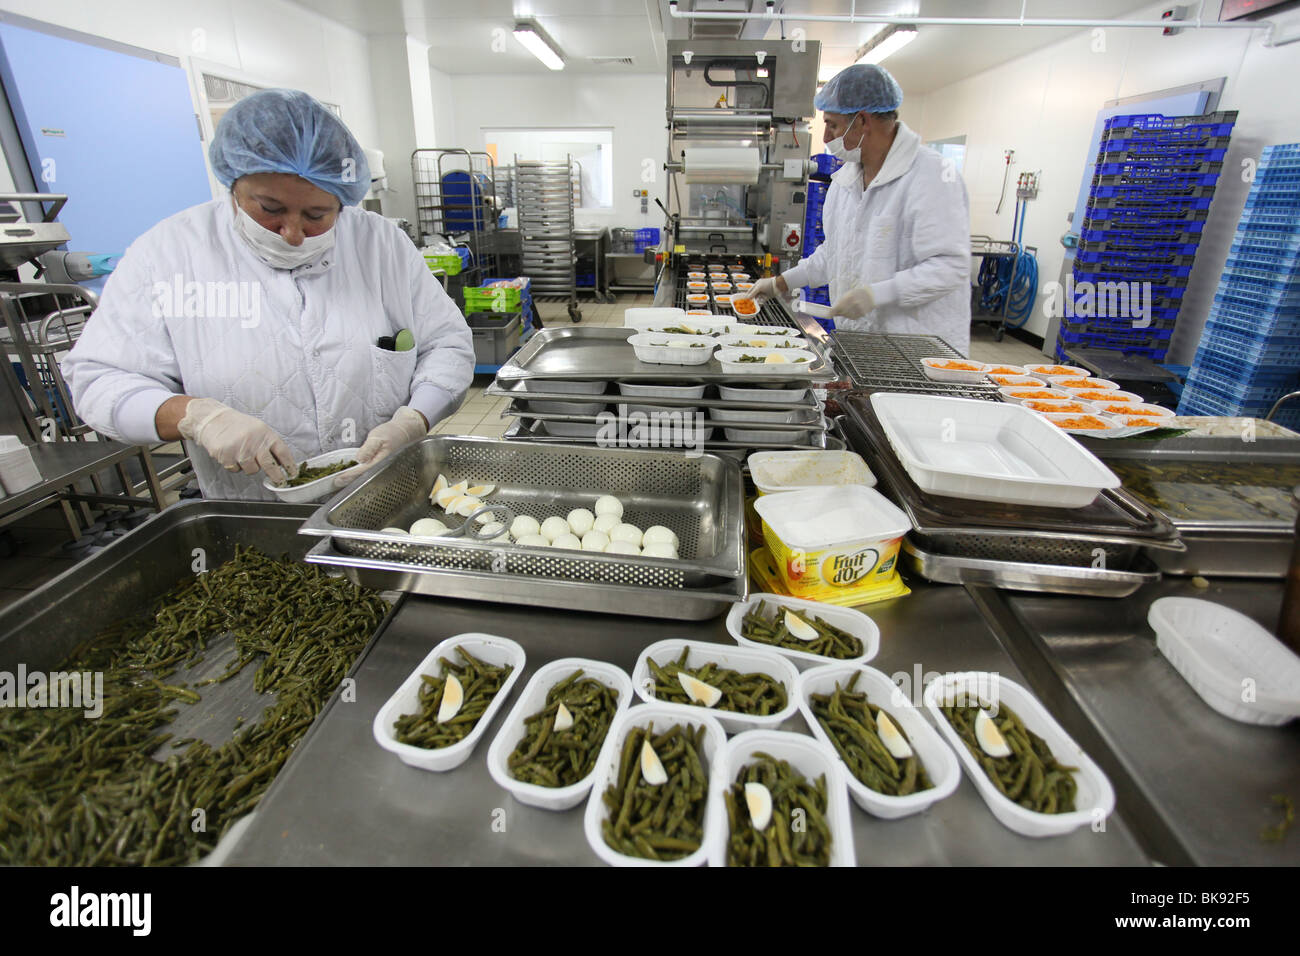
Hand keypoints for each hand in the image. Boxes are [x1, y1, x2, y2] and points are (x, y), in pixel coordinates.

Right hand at [177, 398, 296, 484]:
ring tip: (243, 453)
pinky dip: (235, 465)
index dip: (289, 465)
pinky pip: (236, 470)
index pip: (282, 452)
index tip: (292, 473)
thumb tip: (282, 462)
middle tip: (279, 481)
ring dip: (249, 466)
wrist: (214, 419)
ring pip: (252, 470)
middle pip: (270, 465)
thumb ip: (270, 443)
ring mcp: (240, 450)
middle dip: (276, 476)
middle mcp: (254, 442)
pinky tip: (231, 453)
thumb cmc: (238, 425)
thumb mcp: (259, 429)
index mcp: (265, 434)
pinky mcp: (227, 457)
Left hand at [338, 406, 428, 485]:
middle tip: (336, 483)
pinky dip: (358, 475)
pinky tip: (351, 475)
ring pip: (366, 477)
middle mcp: (383, 468)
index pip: (363, 471)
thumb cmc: (392, 433)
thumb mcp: (378, 437)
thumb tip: (359, 459)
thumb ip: (368, 449)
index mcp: (382, 461)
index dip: (350, 476)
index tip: (338, 479)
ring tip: (340, 482)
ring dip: (353, 480)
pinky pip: (368, 473)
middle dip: (350, 481)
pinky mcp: (380, 466)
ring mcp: (382, 469)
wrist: (405, 432)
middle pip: (364, 478)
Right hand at [738, 276, 781, 303]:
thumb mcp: (759, 287)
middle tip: (747, 304)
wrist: (778, 285)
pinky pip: (762, 301)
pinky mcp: (767, 297)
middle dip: (751, 299)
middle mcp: (760, 288)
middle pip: (754, 295)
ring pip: (758, 298)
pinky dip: (760, 303)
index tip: (744, 299)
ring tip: (752, 306)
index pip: (750, 290)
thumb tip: (747, 297)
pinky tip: (758, 306)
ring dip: (755, 302)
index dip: (747, 294)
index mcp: (757, 284)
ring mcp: (764, 293)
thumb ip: (753, 292)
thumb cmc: (768, 284)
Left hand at [828, 286, 875, 319]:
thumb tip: (832, 311)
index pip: (838, 307)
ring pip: (847, 316)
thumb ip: (840, 302)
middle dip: (839, 312)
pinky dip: (851, 315)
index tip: (829, 315)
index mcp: (849, 297)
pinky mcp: (862, 313)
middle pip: (842, 312)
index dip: (832, 312)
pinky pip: (853, 317)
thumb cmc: (857, 294)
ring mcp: (858, 309)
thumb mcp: (848, 294)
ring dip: (846, 314)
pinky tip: (854, 310)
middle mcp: (854, 303)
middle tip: (839, 311)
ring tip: (849, 308)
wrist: (871, 295)